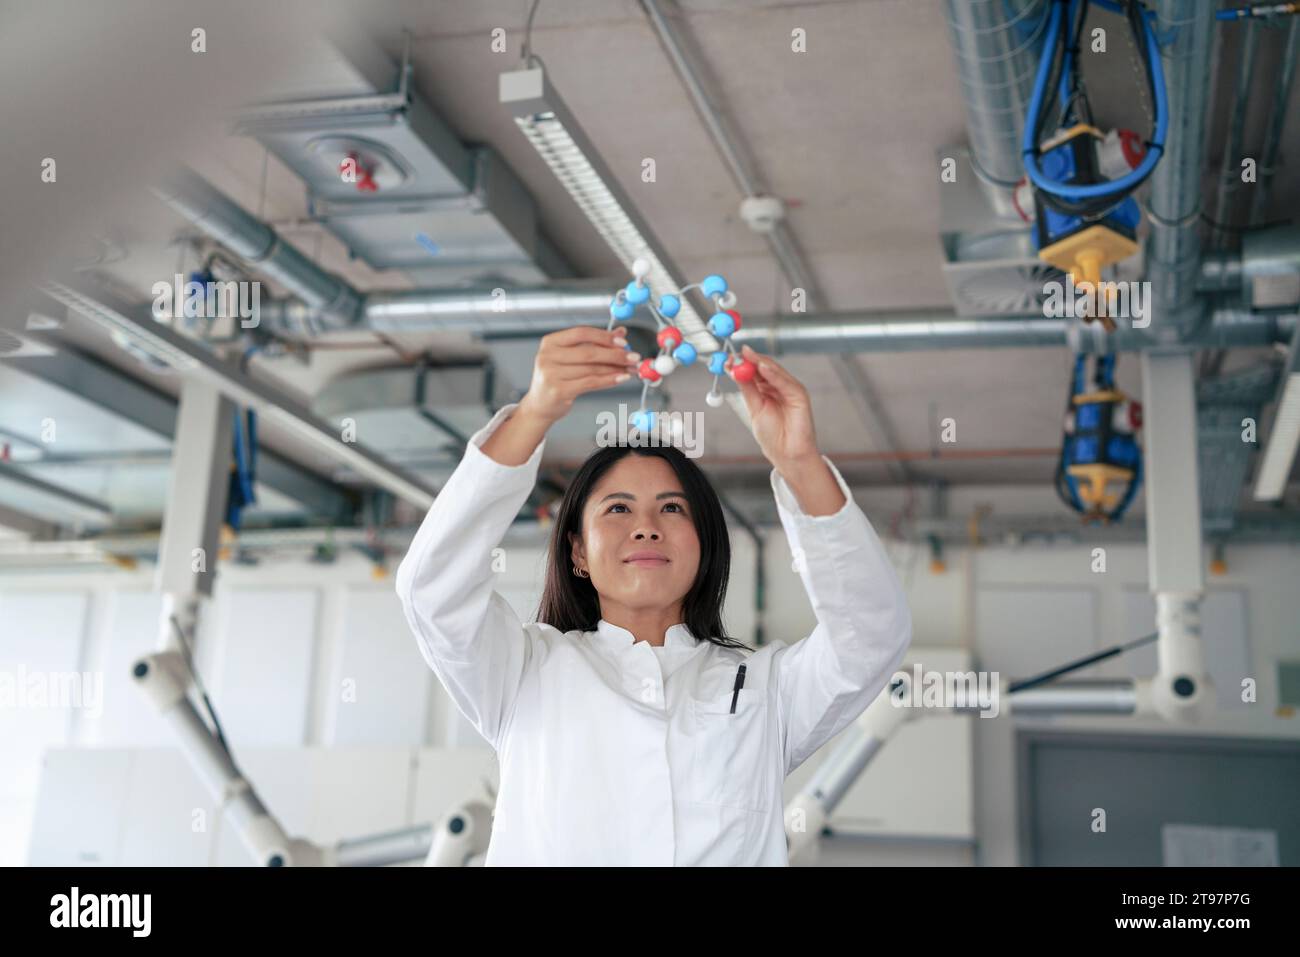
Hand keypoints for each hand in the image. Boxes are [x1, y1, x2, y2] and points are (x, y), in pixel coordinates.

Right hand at [518, 325, 640, 424]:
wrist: (540, 405)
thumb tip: (621, 333)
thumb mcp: (571, 357)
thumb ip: (594, 344)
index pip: (581, 333)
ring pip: (592, 369)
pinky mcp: (559, 391)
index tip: (624, 342)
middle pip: (588, 352)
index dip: (604, 336)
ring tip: (631, 369)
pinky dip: (609, 380)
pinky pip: (591, 383)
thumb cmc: (557, 378)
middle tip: (634, 357)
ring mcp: (551, 374)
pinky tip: (621, 378)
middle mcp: (547, 356)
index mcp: (550, 342)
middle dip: (615, 354)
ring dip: (616, 369)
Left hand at [729, 344, 819, 469]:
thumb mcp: (754, 409)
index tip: (728, 358)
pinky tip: (763, 367)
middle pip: (764, 366)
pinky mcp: (799, 395)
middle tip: (736, 353)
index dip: (741, 363)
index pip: (754, 371)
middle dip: (749, 359)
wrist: (786, 454)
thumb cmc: (773, 436)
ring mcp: (790, 389)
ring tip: (746, 356)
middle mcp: (779, 386)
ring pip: (774, 371)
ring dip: (760, 362)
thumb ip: (747, 389)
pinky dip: (774, 374)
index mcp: (767, 389)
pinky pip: (786, 382)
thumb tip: (735, 370)